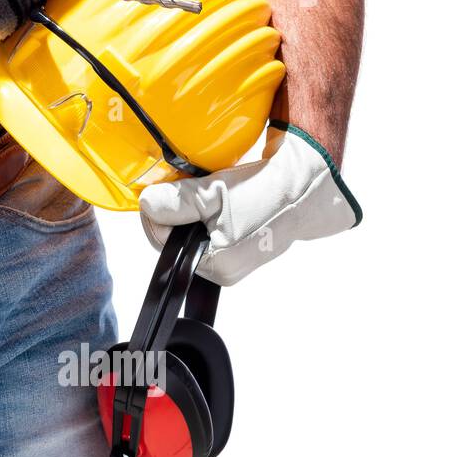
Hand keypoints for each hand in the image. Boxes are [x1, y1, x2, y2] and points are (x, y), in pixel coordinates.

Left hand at [139, 123, 360, 285]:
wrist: (309, 185)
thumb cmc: (269, 191)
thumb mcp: (216, 192)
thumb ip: (176, 202)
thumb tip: (146, 204)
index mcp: (216, 266)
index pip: (160, 240)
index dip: (159, 212)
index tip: (168, 190)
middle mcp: (223, 271)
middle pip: (173, 238)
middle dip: (177, 212)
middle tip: (194, 189)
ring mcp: (232, 261)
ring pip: (189, 233)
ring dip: (192, 210)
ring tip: (211, 194)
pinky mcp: (238, 247)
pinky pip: (207, 231)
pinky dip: (206, 213)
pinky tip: (219, 200)